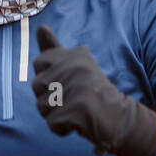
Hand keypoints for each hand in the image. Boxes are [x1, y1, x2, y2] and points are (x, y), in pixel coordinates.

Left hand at [31, 24, 155, 155]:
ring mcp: (78, 89)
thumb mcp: (76, 67)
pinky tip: (78, 123)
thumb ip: (55, 50)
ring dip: (54, 114)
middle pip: (36, 86)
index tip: (67, 80)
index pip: (39, 61)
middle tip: (73, 98)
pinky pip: (52, 124)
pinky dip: (61, 129)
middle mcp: (77, 68)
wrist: (119, 119)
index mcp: (76, 55)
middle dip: (48, 97)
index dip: (48, 76)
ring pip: (41, 106)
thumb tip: (40, 27)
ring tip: (75, 110)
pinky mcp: (79, 110)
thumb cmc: (93, 93)